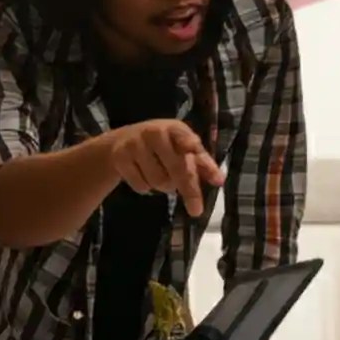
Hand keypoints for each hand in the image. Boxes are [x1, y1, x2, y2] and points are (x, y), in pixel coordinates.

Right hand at [107, 120, 224, 215]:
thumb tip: (219, 180)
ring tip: (162, 176)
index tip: (192, 147)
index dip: (187, 142)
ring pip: (158, 181)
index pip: (182, 135)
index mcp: (174, 128)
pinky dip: (146, 188)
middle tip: (196, 210)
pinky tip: (144, 176)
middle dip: (188, 190)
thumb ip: (202, 163)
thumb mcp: (181, 147)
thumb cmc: (162, 146)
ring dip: (165, 186)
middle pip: (176, 167)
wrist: (120, 142)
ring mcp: (135, 145)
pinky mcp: (121, 158)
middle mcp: (154, 133)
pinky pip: (141, 186)